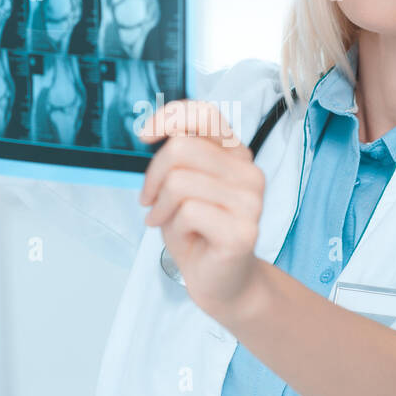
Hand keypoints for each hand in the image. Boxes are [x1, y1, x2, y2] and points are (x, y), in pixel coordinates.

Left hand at [138, 100, 265, 318]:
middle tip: (149, 199)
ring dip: (160, 205)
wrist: (221, 280)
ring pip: (180, 181)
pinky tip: (183, 236)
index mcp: (235, 154)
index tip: (144, 135)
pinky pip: (189, 211)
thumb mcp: (181, 183)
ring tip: (165, 219)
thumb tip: (150, 131)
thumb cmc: (198, 230)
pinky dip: (172, 225)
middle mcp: (249, 172)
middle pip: (182, 147)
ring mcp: (250, 202)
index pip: (205, 114)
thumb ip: (177, 156)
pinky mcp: (243, 231)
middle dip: (153, 175)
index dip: (169, 117)